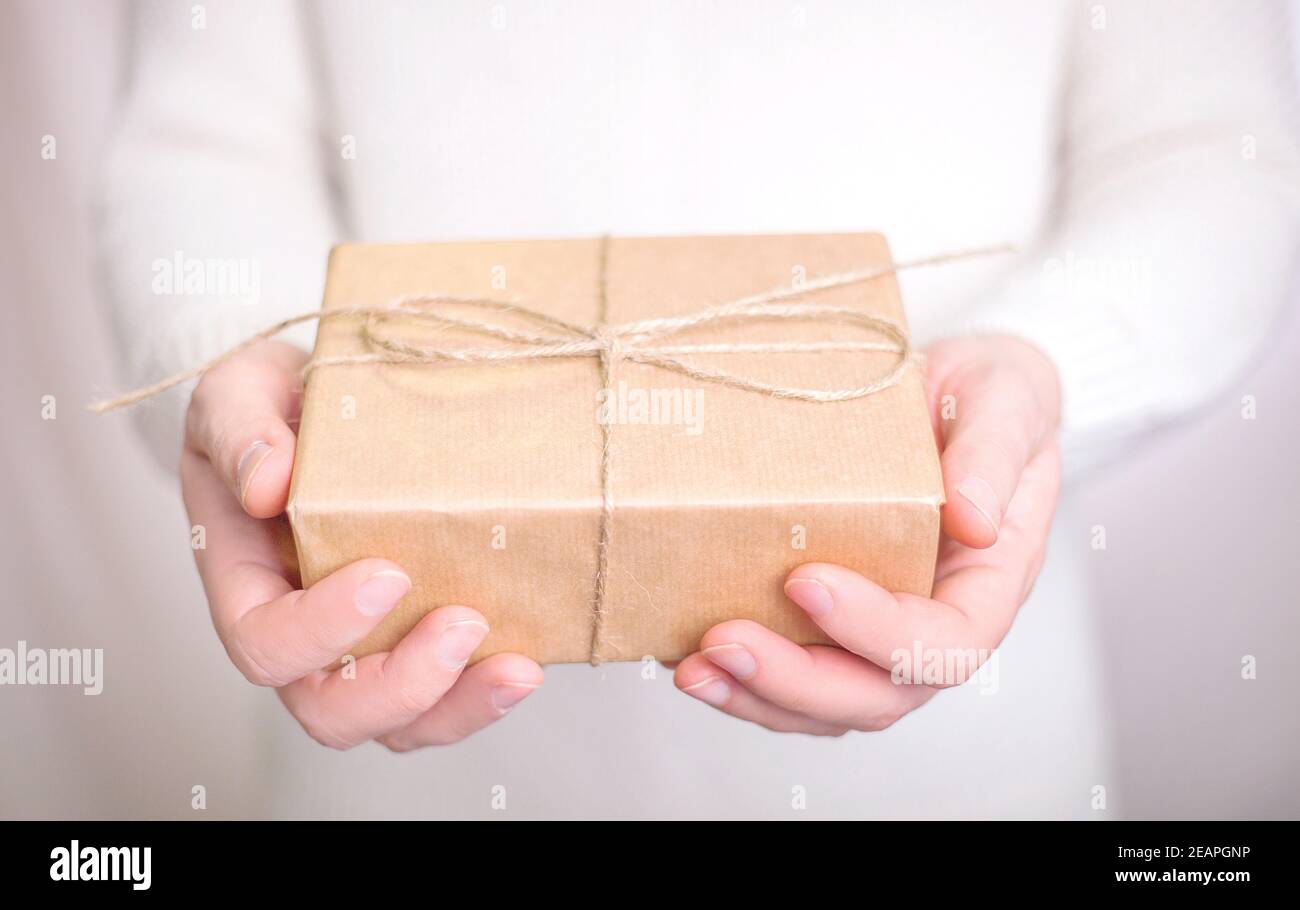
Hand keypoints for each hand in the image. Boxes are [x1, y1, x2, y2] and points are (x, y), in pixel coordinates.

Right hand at [181, 341, 542, 750]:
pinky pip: (446, 697)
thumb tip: (267, 484)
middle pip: (332, 711)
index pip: (265, 643)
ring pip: (399, 724)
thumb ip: (238, 430)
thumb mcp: (237, 393)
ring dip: (459, 706)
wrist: (320, 408)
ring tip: (519, 670)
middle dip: (401, 685)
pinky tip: (530, 657)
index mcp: (246, 584)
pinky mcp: (417, 641)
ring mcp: (362, 649)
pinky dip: (485, 691)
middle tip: (463, 622)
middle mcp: (302, 637)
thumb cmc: (270, 406)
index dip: (321, 629)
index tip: (385, 573)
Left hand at [674, 335, 1061, 734]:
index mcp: (987, 583)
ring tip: (693, 669)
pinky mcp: (830, 623)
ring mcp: (877, 631)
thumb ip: (995, 454)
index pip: (944, 642)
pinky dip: (740, 678)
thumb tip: (975, 524)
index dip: (877, 630)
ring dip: (756, 695)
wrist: (948, 387)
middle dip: (796, 681)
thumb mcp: (1006, 398)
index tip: (805, 580)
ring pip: (827, 703)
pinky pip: (791, 675)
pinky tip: (683, 652)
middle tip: (722, 643)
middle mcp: (933, 621)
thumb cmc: (987, 395)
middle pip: (877, 695)